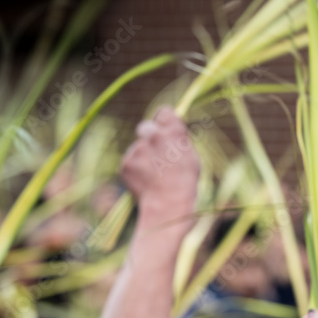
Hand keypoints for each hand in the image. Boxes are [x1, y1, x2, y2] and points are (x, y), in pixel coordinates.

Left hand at [120, 106, 198, 226]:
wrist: (168, 205)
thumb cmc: (185, 183)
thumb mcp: (191, 157)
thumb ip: (179, 140)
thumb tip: (171, 130)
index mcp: (173, 131)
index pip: (164, 112)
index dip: (165, 121)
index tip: (166, 129)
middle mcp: (153, 135)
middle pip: (146, 127)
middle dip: (150, 136)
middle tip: (157, 154)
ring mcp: (137, 149)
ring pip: (138, 148)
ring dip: (144, 157)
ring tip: (155, 176)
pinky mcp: (125, 163)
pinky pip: (130, 161)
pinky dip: (136, 169)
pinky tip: (146, 181)